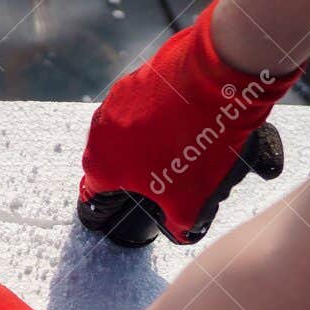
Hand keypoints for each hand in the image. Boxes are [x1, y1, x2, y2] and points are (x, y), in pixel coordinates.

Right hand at [78, 0, 301, 246]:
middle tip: (166, 177)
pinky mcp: (138, 76)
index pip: (93, 194)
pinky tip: (189, 119)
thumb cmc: (195, 145)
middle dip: (135, 171)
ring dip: (148, 141)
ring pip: (127, 131)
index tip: (126, 206)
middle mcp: (99, 130)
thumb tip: (181, 232)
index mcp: (100, 164)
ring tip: (183, 146)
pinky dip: (161, 114)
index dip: (110, 206)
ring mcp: (117, 98)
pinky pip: (144, 104)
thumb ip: (179, 224)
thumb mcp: (190, 200)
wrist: (217, 80)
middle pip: (112, 161)